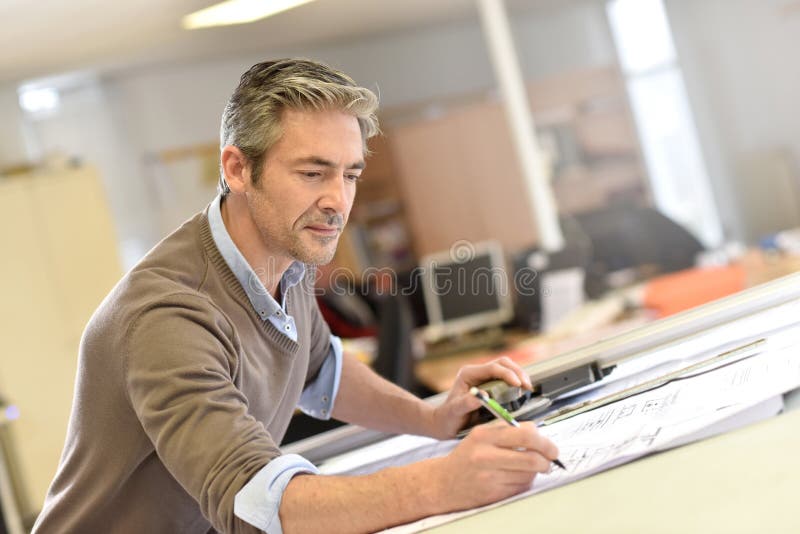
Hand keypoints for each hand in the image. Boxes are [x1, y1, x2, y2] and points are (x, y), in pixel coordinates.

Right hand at [427, 422, 557, 509]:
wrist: (443, 483)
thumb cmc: (466, 457)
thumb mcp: (480, 436)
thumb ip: (506, 432)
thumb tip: (539, 434)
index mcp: (484, 435)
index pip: (525, 433)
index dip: (543, 440)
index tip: (549, 445)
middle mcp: (486, 455)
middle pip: (532, 456)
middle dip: (548, 458)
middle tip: (552, 458)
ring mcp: (489, 476)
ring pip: (529, 473)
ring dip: (536, 471)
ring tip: (529, 468)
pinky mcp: (493, 493)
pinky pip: (521, 487)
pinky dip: (525, 482)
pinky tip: (516, 478)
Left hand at [428, 356, 532, 439]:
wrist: (445, 423)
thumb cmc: (448, 418)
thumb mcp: (455, 412)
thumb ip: (466, 403)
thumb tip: (483, 396)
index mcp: (468, 374)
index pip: (492, 368)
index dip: (507, 374)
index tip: (518, 384)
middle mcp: (477, 373)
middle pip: (503, 363)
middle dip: (517, 372)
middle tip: (527, 386)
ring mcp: (485, 378)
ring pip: (507, 368)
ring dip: (519, 376)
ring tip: (528, 389)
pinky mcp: (491, 385)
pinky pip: (507, 379)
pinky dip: (517, 383)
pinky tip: (523, 392)